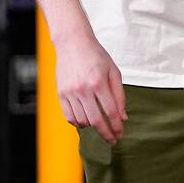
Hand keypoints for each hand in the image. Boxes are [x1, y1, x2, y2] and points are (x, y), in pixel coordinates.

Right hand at [55, 27, 127, 142]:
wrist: (72, 43)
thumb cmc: (96, 56)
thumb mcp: (113, 71)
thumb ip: (119, 95)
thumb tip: (123, 117)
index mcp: (99, 82)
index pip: (111, 112)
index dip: (117, 126)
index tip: (120, 134)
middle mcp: (83, 89)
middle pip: (96, 121)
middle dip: (106, 134)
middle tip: (112, 140)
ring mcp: (70, 92)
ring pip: (82, 121)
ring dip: (92, 127)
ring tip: (99, 125)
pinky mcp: (60, 93)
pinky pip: (69, 116)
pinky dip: (78, 122)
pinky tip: (85, 121)